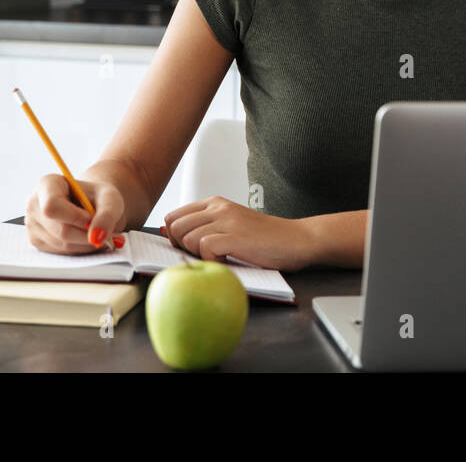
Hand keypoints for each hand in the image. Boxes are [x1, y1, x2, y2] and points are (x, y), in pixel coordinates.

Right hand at [24, 174, 126, 253]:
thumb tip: (97, 237)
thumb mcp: (110, 198)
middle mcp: (34, 204)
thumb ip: (107, 215)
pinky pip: (61, 253)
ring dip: (87, 244)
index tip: (92, 219)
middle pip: (60, 230)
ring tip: (103, 235)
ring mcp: (32, 225)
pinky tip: (88, 239)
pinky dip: (80, 250)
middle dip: (87, 235)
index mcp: (47, 184)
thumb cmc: (98, 197)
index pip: (52, 206)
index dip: (74, 217)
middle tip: (110, 234)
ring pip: (62, 245)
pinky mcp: (37, 242)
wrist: (90, 204)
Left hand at [160, 196, 314, 271]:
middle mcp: (217, 207)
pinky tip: (227, 262)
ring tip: (220, 258)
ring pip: (186, 238)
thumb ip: (203, 226)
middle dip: (182, 247)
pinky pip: (204, 248)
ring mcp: (226, 221)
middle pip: (174, 227)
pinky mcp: (234, 236)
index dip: (175, 237)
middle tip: (204, 257)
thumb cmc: (264, 239)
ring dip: (198, 255)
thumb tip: (167, 233)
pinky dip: (211, 261)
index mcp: (214, 203)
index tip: (190, 249)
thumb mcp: (230, 226)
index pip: (173, 216)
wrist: (298, 239)